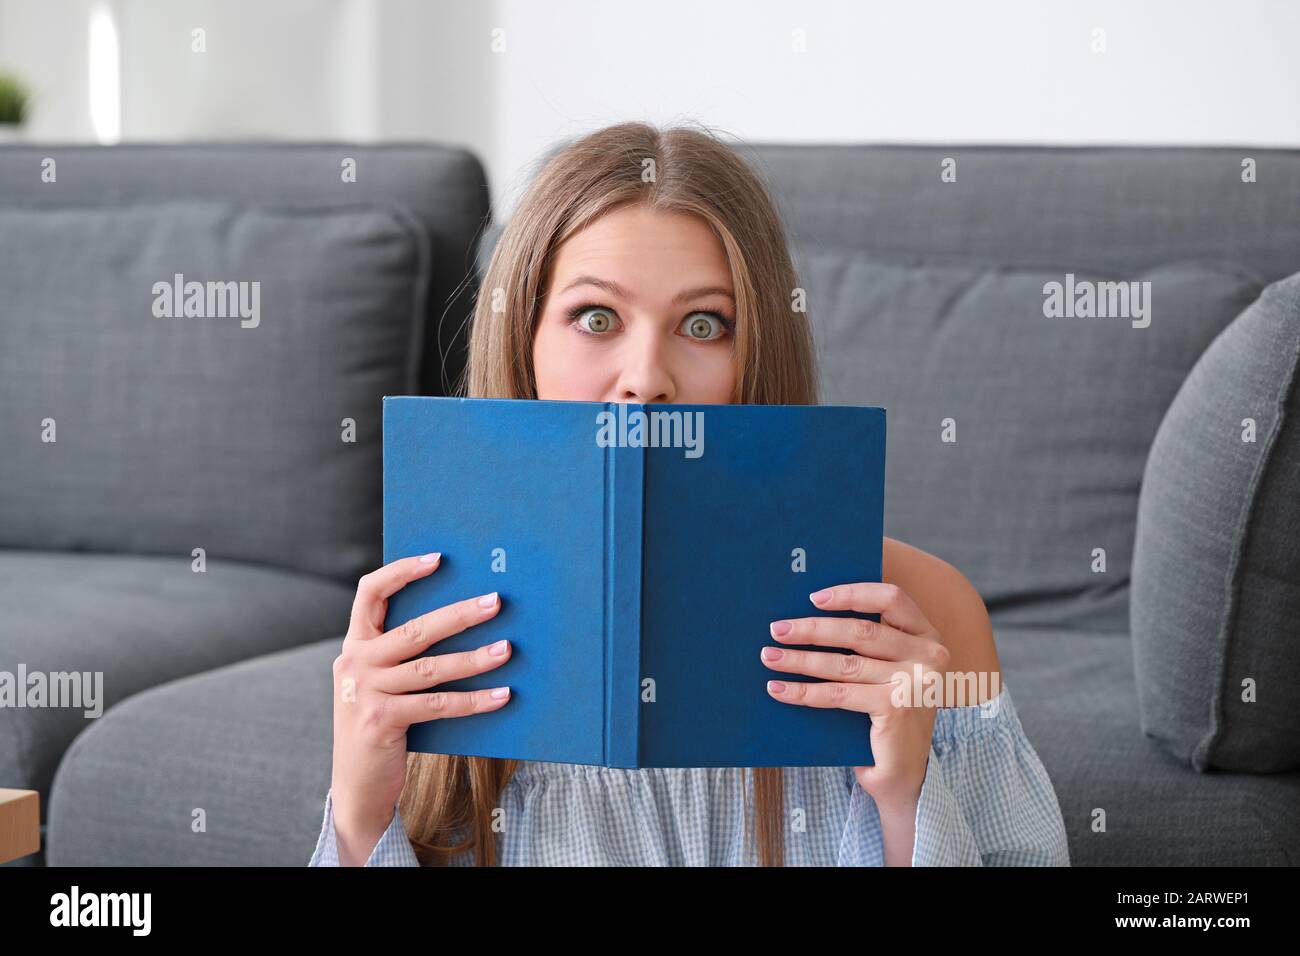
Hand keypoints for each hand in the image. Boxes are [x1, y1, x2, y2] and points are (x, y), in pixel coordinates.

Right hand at [330, 552, 511, 864]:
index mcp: (355, 645)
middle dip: (459, 614)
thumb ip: (403, 654)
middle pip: (414, 630)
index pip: (369, 593)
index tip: (438, 558)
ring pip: (431, 668)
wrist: (357, 785)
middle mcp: (355, 663)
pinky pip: (439, 705)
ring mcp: (366, 693)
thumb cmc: (382, 723)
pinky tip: (502, 695)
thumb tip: (463, 618)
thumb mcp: (381, 682)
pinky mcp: (382, 721)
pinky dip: (474, 700)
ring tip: (508, 648)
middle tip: (495, 602)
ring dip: (475, 658)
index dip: (402, 571)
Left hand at [760, 582, 948, 808]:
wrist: (905, 773)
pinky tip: (779, 688)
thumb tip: (809, 614)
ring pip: (844, 663)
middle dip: (812, 628)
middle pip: (860, 631)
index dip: (851, 592)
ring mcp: (913, 683)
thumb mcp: (887, 671)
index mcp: (927, 636)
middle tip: (777, 629)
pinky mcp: (895, 709)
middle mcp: (928, 656)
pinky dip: (803, 691)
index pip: (891, 598)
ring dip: (800, 659)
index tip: (813, 597)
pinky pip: (838, 694)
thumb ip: (867, 643)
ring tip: (770, 656)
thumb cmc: (888, 713)